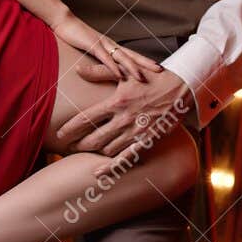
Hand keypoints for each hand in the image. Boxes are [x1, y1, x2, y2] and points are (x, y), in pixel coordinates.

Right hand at [50, 12, 166, 84]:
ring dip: (132, 68)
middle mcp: (110, 44)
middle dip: (146, 63)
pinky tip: (119, 74)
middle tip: (160, 71)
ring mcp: (102, 44)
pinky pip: (105, 58)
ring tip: (142, 78)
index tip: (157, 68)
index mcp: (111, 46)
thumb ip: (99, 57)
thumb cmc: (76, 35)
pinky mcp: (92, 45)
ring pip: (121, 57)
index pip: (131, 54)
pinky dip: (113, 66)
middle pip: (132, 55)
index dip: (144, 61)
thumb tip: (107, 68)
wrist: (64, 21)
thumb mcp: (90, 48)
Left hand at [57, 67, 193, 173]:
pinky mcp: (147, 140)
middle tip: (67, 146)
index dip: (71, 128)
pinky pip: (126, 158)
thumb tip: (77, 69)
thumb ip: (99, 72)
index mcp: (117, 102)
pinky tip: (98, 173)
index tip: (60, 134)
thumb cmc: (151, 79)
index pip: (87, 118)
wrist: (181, 89)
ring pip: (108, 149)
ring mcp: (136, 132)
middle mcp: (125, 119)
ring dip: (94, 151)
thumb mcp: (124, 73)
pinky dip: (111, 167)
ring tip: (83, 152)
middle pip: (94, 138)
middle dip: (78, 144)